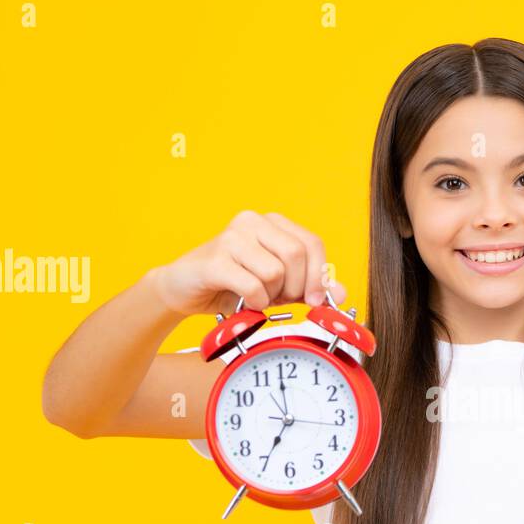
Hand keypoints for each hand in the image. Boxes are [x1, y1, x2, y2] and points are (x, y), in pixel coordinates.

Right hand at [151, 210, 348, 316]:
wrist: (183, 289)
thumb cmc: (232, 284)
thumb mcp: (278, 286)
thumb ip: (309, 286)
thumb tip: (340, 293)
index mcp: (271, 223)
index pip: (313, 244)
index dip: (319, 275)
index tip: (314, 300)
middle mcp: (252, 222)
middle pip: (297, 255)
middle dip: (295, 287)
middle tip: (279, 300)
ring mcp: (232, 237)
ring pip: (276, 272)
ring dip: (271, 295)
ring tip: (256, 297)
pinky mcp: (215, 260)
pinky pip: (253, 285)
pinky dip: (255, 301)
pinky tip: (246, 302)